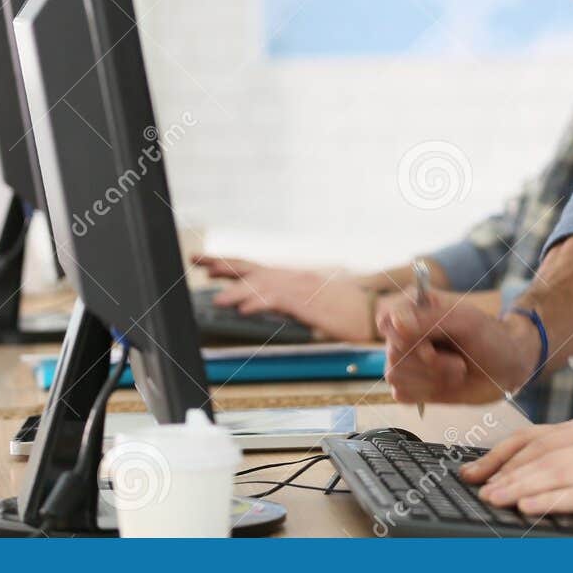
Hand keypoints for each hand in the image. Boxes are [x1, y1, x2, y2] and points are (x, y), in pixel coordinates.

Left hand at [192, 255, 373, 340]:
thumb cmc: (348, 310)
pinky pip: (280, 301)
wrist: (375, 311)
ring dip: (237, 291)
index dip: (229, 264)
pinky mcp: (310, 303)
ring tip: (216, 298)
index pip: (255, 267)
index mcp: (294, 277)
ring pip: (262, 284)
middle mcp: (295, 277)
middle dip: (223, 265)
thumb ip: (290, 300)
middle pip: (253, 268)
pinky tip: (245, 310)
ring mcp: (302, 288)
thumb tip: (266, 305)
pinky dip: (260, 303)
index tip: (205, 263)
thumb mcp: (314, 302)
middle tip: (196, 261)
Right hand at [378, 291, 536, 404]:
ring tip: (457, 371)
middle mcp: (405, 333)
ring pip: (395, 374)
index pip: (387, 320)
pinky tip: (445, 385)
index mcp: (415, 308)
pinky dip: (425, 393)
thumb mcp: (466, 322)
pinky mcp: (411, 385)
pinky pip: (400, 394)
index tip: (432, 343)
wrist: (505, 370)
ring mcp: (406, 360)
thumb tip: (396, 323)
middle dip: (430, 362)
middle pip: (393, 351)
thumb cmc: (490, 338)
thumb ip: (431, 320)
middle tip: (459, 361)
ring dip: (432, 378)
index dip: (406, 337)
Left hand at [466, 419, 572, 536]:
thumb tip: (519, 492)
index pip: (536, 436)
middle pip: (541, 450)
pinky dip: (549, 499)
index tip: (472, 470)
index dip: (500, 452)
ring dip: (518, 485)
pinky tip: (527, 507)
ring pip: (556, 469)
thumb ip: (569, 479)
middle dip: (503, 469)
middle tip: (475, 486)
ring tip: (493, 498)